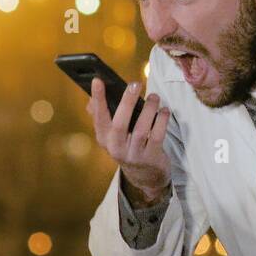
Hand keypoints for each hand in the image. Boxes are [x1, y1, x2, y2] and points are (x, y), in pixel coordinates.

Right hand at [88, 78, 171, 204]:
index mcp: (104, 138)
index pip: (98, 117)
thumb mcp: (113, 135)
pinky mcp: (150, 157)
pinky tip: (164, 111)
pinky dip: (161, 121)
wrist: (145, 175)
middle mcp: (116, 147)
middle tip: (135, 84)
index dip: (97, 99)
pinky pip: (157, 136)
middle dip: (127, 102)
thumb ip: (103, 117)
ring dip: (149, 109)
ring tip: (154, 96)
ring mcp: (133, 154)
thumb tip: (90, 101)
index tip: (97, 80)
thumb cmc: (128, 145)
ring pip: (141, 129)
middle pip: (120, 123)